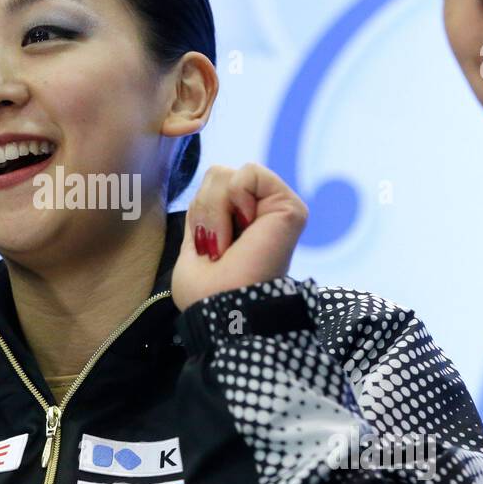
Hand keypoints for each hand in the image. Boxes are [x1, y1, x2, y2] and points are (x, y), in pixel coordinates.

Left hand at [171, 163, 307, 312]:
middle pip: (216, 176)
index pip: (207, 190)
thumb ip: (203, 211)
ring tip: (228, 244)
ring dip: (215, 210)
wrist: (224, 310)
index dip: (198, 213)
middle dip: (204, 209)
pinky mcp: (289, 206)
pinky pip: (248, 173)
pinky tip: (247, 227)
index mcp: (237, 226)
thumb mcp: (193, 244)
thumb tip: (216, 179)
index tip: (206, 249)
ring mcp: (274, 209)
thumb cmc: (206, 292)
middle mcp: (258, 215)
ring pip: (226, 175)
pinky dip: (235, 198)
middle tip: (216, 247)